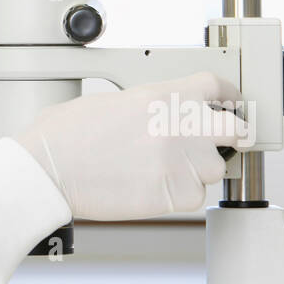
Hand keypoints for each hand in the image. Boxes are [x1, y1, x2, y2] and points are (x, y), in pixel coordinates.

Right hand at [14, 70, 244, 220]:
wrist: (49, 169)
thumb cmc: (67, 135)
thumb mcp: (114, 101)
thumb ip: (152, 106)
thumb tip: (166, 115)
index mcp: (163, 96)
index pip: (215, 87)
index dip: (227, 95)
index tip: (231, 103)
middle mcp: (179, 126)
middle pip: (234, 129)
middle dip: (232, 136)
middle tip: (226, 141)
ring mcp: (180, 162)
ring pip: (213, 169)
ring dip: (198, 169)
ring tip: (163, 169)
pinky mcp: (174, 195)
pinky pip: (194, 196)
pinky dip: (180, 194)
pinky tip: (154, 187)